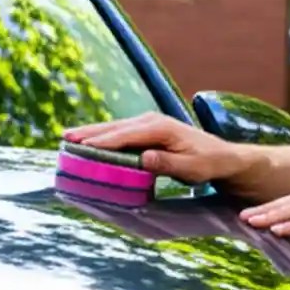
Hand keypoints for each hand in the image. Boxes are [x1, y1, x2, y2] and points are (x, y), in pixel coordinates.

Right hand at [64, 112, 249, 183]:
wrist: (223, 156)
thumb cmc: (208, 164)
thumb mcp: (191, 169)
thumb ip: (167, 164)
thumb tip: (144, 158)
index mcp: (161, 128)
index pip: (127, 135)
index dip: (104, 140)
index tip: (83, 145)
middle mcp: (153, 120)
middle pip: (116, 126)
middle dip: (91, 132)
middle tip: (66, 138)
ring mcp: (150, 123)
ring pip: (116, 127)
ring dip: (94, 132)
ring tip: (69, 137)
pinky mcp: (149, 129)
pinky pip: (122, 132)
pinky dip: (105, 135)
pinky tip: (90, 140)